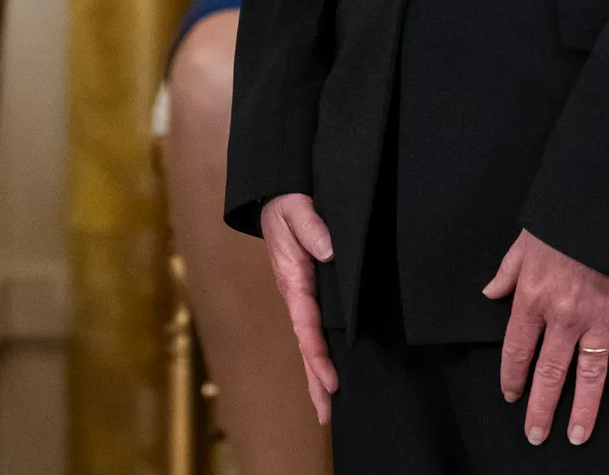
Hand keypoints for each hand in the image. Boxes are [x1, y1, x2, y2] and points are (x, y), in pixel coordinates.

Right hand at [259, 193, 340, 423]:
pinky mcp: (309, 290)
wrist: (276, 195)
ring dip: (317, 373)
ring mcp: (302, 295)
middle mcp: (296, 294)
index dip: (319, 355)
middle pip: (306, 344)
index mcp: (294, 280)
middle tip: (327, 413)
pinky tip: (329, 369)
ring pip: (310, 340)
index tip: (332, 380)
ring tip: (327, 406)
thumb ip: (311, 226)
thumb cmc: (287, 203)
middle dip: (315, 380)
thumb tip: (329, 251)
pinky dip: (320, 351)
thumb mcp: (296, 208)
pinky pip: (315, 326)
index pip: (307, 325)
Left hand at [483, 228, 608, 444]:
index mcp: (534, 298)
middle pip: (550, 373)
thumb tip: (491, 292)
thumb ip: (507, 272)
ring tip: (577, 435)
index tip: (511, 394)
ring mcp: (601, 319)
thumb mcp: (526, 242)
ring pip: (590, 374)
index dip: (512, 377)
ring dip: (584, 409)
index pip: (517, 351)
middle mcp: (565, 316)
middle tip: (537, 434)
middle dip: (542, 407)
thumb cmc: (565, 221)